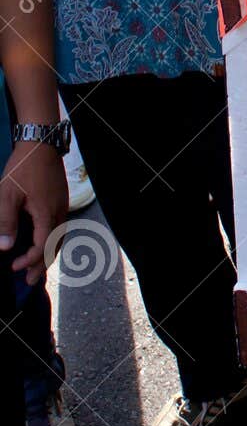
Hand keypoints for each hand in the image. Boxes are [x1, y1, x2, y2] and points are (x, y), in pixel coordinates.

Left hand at [0, 142, 67, 284]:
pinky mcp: (60, 200)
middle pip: (55, 246)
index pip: (42, 247)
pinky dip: (51, 240)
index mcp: (47, 214)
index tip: (13, 267)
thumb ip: (6, 221)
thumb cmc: (22, 168)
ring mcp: (62, 206)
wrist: (40, 144)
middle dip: (42, 265)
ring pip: (58, 237)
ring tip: (38, 267)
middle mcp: (59, 213)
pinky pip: (58, 227)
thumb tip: (5, 247)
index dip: (29, 261)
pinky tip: (43, 241)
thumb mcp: (7, 194)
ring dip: (48, 254)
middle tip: (31, 281)